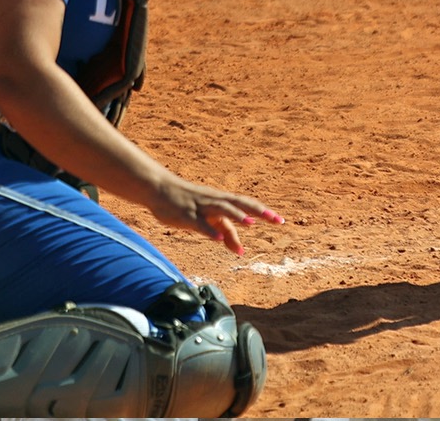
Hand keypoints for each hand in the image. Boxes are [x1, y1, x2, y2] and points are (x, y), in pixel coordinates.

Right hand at [148, 175, 285, 255]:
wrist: (159, 188)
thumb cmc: (187, 203)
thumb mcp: (209, 217)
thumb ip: (225, 231)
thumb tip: (240, 250)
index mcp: (222, 200)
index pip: (247, 205)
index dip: (264, 212)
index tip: (281, 220)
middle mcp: (215, 201)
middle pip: (240, 204)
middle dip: (259, 211)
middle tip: (276, 220)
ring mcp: (201, 207)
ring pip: (221, 210)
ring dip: (236, 216)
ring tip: (251, 223)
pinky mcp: (186, 215)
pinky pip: (199, 224)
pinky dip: (209, 230)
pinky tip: (218, 239)